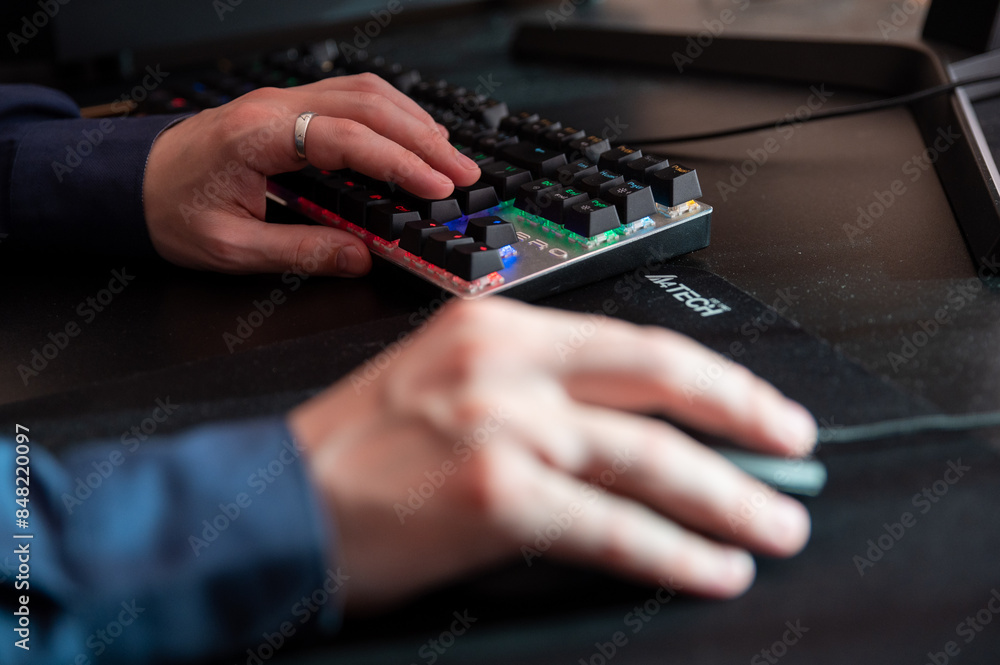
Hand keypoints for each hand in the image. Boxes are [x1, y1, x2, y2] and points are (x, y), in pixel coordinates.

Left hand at [142, 73, 479, 274]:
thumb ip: (302, 252)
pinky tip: (409, 140)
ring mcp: (282, 102)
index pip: (347, 138)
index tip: (437, 186)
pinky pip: (351, 98)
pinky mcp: (287, 110)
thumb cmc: (171, 210)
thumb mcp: (232, 248)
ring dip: (413, 122)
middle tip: (462, 173)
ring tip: (447, 158)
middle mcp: (274, 108)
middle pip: (368, 104)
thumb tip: (363, 256)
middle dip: (423, 139)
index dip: (399, 162)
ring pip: (365, 92)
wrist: (129, 184)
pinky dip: (391, 118)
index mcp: (257, 136)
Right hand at [289, 298, 817, 610]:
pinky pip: (613, 528)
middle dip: (746, 420)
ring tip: (775, 522)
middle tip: (795, 449)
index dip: (713, 378)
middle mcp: (507, 364)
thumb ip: (537, 391)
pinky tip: (712, 566)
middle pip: (661, 384)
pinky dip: (674, 552)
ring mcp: (504, 426)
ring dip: (728, 496)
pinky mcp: (496, 495)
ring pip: (650, 460)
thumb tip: (627, 427)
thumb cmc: (358, 447)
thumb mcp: (450, 383)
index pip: (634, 342)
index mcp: (498, 325)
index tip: (758, 404)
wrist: (278, 500)